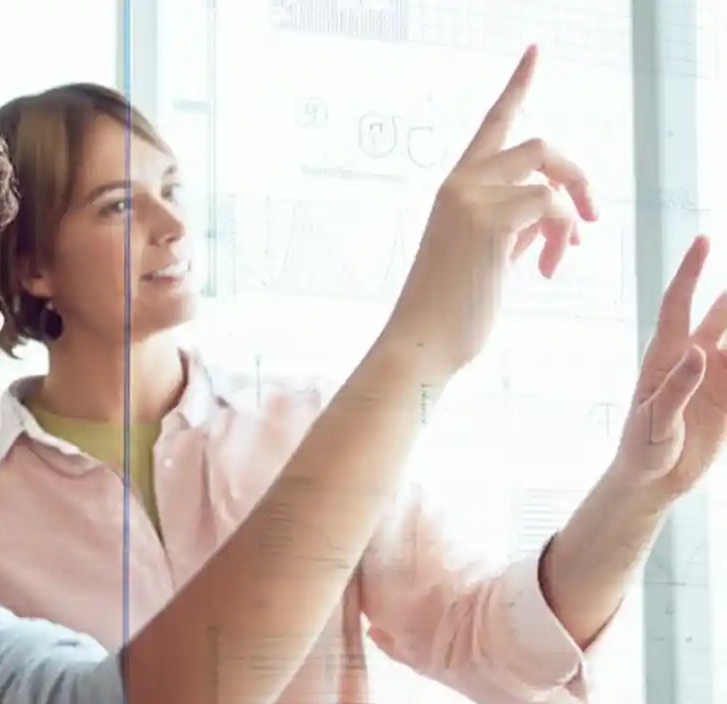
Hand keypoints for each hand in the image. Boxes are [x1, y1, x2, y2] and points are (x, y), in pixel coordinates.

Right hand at [384, 44, 598, 374]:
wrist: (423, 341)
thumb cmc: (450, 308)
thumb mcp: (487, 257)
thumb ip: (513, 227)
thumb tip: (550, 217)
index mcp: (456, 188)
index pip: (493, 122)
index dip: (518, 84)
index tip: (535, 51)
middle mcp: (461, 183)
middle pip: (540, 144)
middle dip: (578, 177)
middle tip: (592, 219)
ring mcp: (472, 198)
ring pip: (550, 172)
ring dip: (572, 213)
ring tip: (567, 254)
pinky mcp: (489, 221)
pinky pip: (552, 208)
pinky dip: (563, 236)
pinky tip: (546, 271)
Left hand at [611, 236, 726, 495]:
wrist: (652, 480)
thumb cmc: (641, 447)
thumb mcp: (655, 420)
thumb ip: (677, 388)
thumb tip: (701, 354)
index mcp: (666, 355)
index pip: (679, 304)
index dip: (690, 271)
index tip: (704, 239)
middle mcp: (695, 358)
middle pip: (722, 315)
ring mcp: (717, 378)